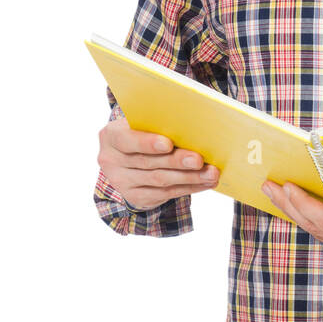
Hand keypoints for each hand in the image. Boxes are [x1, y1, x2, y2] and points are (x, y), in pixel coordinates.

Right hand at [97, 115, 219, 209]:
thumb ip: (157, 124)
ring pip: (160, 180)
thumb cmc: (143, 132)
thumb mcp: (142, 124)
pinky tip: (205, 182)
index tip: (168, 144)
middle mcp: (112, 161)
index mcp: (111, 136)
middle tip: (199, 159)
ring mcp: (123, 182)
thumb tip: (191, 124)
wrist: (129, 158)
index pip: (127, 140)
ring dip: (189, 177)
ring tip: (211, 173)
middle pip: (148, 163)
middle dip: (177, 162)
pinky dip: (189, 187)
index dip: (147, 143)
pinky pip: (166, 193)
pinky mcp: (136, 197)